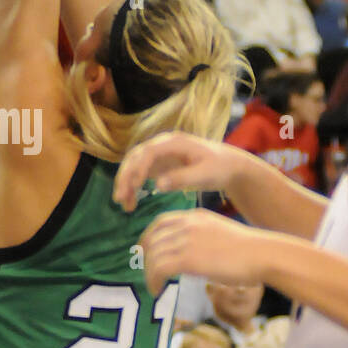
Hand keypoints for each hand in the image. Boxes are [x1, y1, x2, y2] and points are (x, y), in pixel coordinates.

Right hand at [114, 131, 244, 210]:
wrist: (228, 166)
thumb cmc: (219, 168)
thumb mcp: (205, 174)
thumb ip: (182, 178)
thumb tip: (158, 184)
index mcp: (174, 142)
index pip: (149, 152)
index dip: (139, 168)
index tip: (135, 187)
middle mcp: (162, 144)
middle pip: (135, 157)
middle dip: (125, 177)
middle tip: (119, 198)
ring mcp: (159, 155)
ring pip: (133, 166)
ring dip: (125, 184)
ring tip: (124, 205)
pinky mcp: (158, 165)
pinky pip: (139, 175)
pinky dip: (133, 188)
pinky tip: (131, 204)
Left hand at [141, 209, 266, 297]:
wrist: (263, 255)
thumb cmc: (249, 251)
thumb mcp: (220, 233)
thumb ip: (202, 238)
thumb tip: (192, 254)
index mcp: (195, 217)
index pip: (161, 222)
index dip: (148, 237)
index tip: (146, 252)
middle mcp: (187, 225)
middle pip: (153, 239)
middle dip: (145, 257)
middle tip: (148, 273)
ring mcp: (187, 241)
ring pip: (153, 255)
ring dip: (149, 273)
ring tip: (154, 286)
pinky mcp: (189, 259)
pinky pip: (159, 268)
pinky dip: (153, 280)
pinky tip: (157, 290)